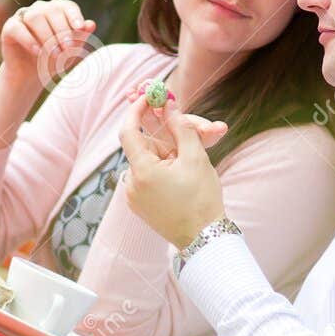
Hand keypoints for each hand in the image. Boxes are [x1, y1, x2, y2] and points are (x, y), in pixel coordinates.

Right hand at [0, 0, 95, 87]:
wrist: (32, 74)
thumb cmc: (55, 59)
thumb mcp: (71, 51)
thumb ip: (81, 37)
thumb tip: (92, 24)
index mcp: (58, 11)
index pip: (67, 6)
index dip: (74, 15)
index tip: (80, 28)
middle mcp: (40, 9)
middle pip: (51, 10)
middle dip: (62, 30)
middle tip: (68, 48)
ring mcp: (23, 16)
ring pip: (35, 17)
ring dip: (47, 36)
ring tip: (55, 54)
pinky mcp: (9, 28)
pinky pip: (17, 27)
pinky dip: (28, 40)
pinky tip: (37, 52)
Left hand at [118, 98, 227, 248]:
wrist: (205, 239)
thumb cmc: (202, 200)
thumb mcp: (196, 158)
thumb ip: (181, 128)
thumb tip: (169, 105)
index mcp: (142, 171)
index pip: (129, 130)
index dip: (137, 110)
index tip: (149, 96)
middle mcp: (131, 184)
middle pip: (147, 147)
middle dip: (168, 137)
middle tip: (194, 130)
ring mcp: (134, 197)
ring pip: (150, 163)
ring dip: (170, 155)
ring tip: (195, 164)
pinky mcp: (141, 206)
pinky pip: (150, 178)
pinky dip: (165, 170)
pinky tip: (185, 177)